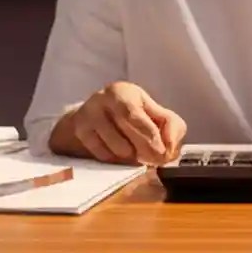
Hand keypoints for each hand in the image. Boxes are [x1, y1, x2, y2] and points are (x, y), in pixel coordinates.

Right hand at [61, 82, 186, 165]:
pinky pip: (104, 156)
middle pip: (126, 128)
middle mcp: (102, 99)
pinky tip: (121, 155)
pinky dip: (117, 160)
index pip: (135, 114)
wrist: (93, 115)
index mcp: (123, 92)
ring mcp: (88, 116)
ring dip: (132, 157)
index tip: (163, 152)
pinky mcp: (80, 133)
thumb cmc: (130, 113)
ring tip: (137, 154)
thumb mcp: (153, 112)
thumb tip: (171, 146)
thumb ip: (170, 125)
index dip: (150, 135)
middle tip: (156, 160)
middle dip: (145, 148)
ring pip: (116, 147)